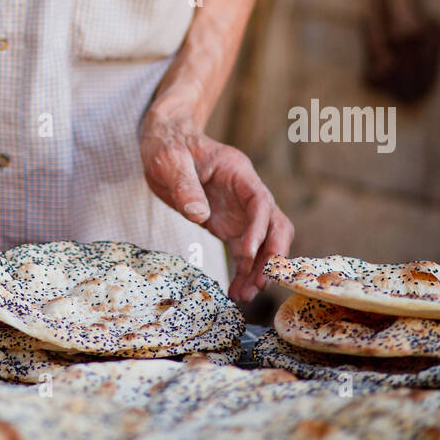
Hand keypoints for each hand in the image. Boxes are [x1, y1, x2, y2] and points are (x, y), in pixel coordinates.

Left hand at [140, 105, 293, 302]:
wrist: (164, 144)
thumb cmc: (168, 146)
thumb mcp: (170, 161)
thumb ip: (185, 186)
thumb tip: (199, 215)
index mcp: (238, 172)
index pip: (260, 201)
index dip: (258, 229)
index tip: (245, 254)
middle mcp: (246, 193)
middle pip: (275, 224)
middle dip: (271, 255)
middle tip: (259, 282)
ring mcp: (240, 210)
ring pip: (263, 243)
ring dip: (258, 270)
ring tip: (244, 296)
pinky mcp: (229, 225)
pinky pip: (244, 252)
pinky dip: (243, 271)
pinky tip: (236, 291)